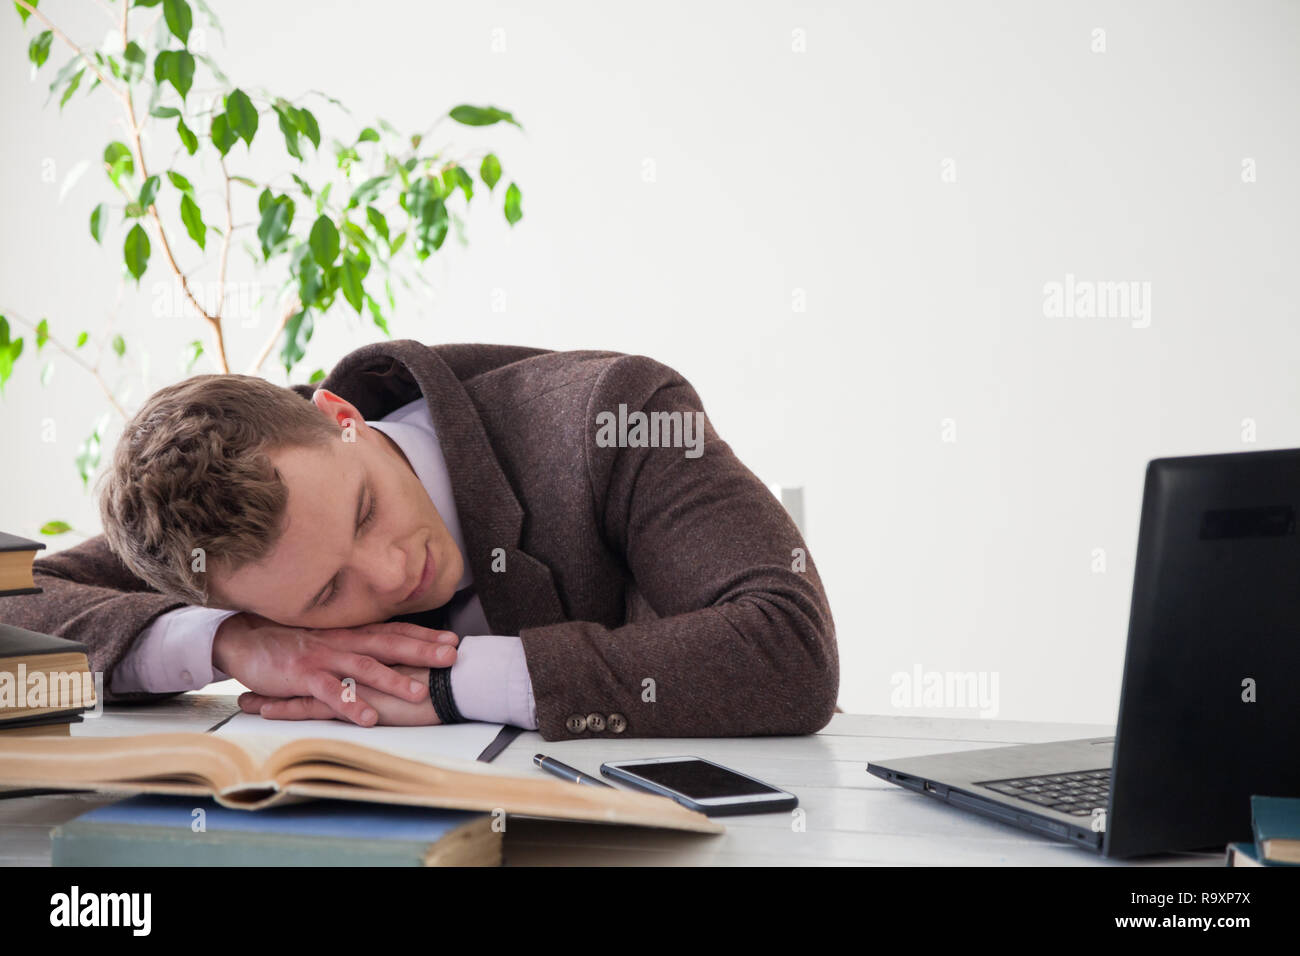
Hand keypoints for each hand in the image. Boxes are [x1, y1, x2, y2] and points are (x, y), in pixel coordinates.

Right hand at [213, 612, 456, 725]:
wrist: (243, 638)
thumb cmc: (289, 641)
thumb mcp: (327, 639)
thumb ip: (354, 643)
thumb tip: (386, 650)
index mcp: (349, 632)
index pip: (392, 630)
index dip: (423, 634)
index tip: (453, 639)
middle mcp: (341, 641)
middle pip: (388, 643)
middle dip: (422, 649)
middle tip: (452, 657)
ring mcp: (322, 657)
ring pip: (363, 667)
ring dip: (393, 678)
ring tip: (419, 692)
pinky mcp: (302, 676)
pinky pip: (330, 692)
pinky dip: (350, 704)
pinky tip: (368, 718)